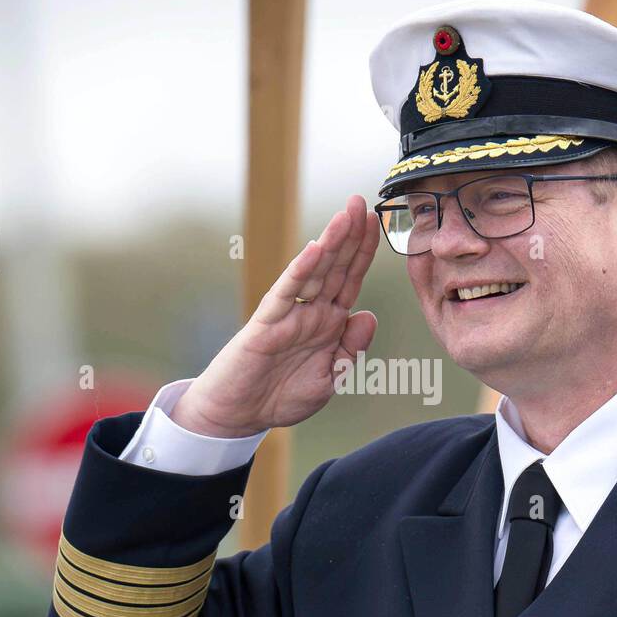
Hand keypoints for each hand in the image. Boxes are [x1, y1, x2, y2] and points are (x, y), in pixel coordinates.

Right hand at [171, 195, 379, 436]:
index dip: (363, 252)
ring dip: (331, 243)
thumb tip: (368, 315)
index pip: (350, 279)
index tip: (377, 222)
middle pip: (335, 266)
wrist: (239, 415)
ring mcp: (289, 314)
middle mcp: (310, 311)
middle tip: (362, 201)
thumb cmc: (281, 396)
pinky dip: (301, 271)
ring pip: (314, 272)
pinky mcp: (267, 323)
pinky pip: (287, 293)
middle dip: (350, 234)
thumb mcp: (329, 378)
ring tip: (346, 214)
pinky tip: (316, 249)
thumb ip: (350, 349)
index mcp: (328, 323)